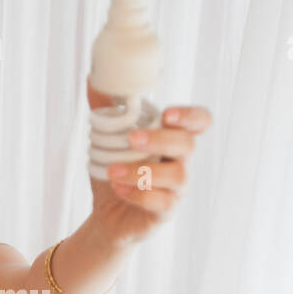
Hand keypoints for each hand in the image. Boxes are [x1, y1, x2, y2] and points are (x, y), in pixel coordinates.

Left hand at [87, 75, 211, 244]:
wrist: (108, 216)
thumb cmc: (116, 172)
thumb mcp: (106, 140)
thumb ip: (104, 110)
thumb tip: (92, 77)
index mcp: (172, 138)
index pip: (200, 121)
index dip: (191, 115)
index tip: (167, 114)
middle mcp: (181, 162)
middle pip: (188, 144)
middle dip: (161, 139)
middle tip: (131, 139)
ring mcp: (177, 189)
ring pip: (177, 176)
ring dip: (142, 171)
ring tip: (112, 171)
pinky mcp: (167, 212)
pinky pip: (163, 203)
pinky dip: (138, 195)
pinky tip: (118, 188)